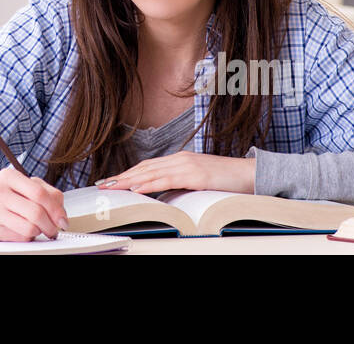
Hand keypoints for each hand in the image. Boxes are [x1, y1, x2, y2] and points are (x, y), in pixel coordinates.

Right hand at [0, 166, 68, 241]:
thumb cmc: (4, 195)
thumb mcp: (22, 186)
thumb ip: (46, 193)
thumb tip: (61, 215)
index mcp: (9, 176)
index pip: (40, 193)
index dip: (56, 209)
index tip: (63, 219)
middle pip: (36, 212)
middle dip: (51, 225)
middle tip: (54, 230)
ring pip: (29, 228)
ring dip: (39, 232)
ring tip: (38, 229)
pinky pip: (19, 238)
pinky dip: (26, 237)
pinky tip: (22, 230)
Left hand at [95, 153, 255, 194]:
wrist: (250, 174)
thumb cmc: (226, 180)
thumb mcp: (198, 181)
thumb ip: (180, 183)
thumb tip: (162, 194)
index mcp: (179, 160)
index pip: (147, 166)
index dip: (128, 173)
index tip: (112, 181)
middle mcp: (180, 159)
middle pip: (145, 168)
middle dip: (122, 176)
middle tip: (103, 184)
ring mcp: (187, 165)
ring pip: (152, 172)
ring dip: (129, 180)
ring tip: (113, 187)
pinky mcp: (195, 174)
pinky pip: (168, 179)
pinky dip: (150, 184)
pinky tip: (137, 188)